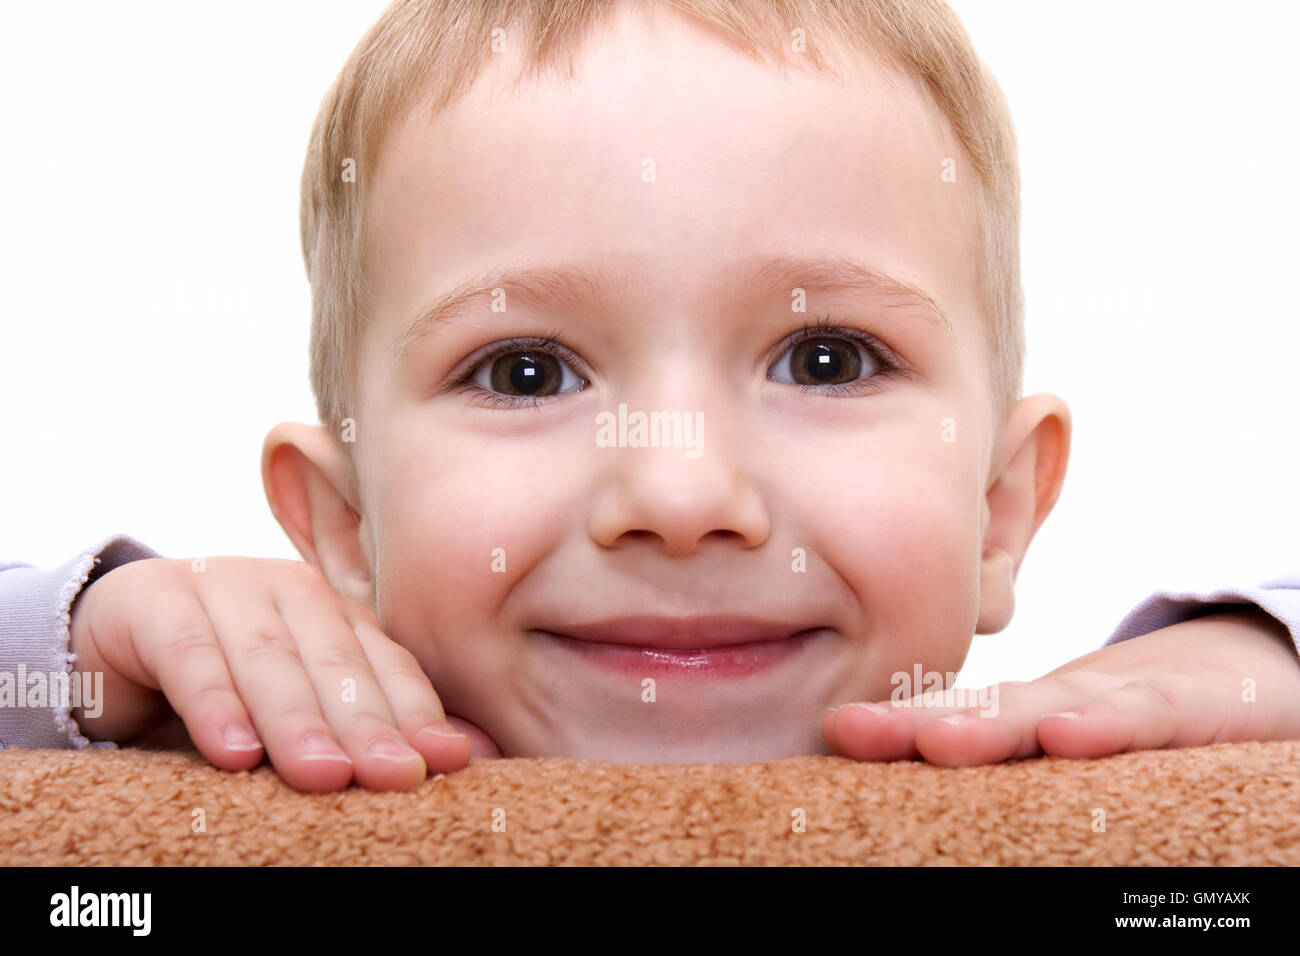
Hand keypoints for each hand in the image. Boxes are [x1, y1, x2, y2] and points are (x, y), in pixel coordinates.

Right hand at [68, 556, 501, 790]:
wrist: (114, 645)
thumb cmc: (225, 689)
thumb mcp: (296, 712)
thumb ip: (369, 726)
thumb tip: (470, 753)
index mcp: (335, 614)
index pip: (385, 665)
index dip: (416, 712)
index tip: (447, 760)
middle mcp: (290, 592)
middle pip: (336, 664)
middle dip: (368, 724)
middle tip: (395, 776)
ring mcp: (224, 586)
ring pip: (270, 659)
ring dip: (298, 720)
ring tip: (324, 775)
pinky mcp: (155, 602)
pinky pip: (191, 656)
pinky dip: (214, 703)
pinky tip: (235, 752)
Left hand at [821, 608, 1299, 764]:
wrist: (1242, 671)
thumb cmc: (1138, 716)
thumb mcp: (1068, 734)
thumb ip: (1008, 750)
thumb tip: (921, 764)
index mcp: (1026, 718)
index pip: (951, 722)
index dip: (891, 729)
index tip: (827, 735)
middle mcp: (1060, 706)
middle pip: (978, 714)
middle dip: (909, 724)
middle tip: (844, 730)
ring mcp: (1117, 703)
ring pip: (1048, 713)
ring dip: (988, 725)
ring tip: (931, 739)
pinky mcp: (1185, 710)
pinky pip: (1143, 722)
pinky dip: (1105, 726)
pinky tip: (1066, 736)